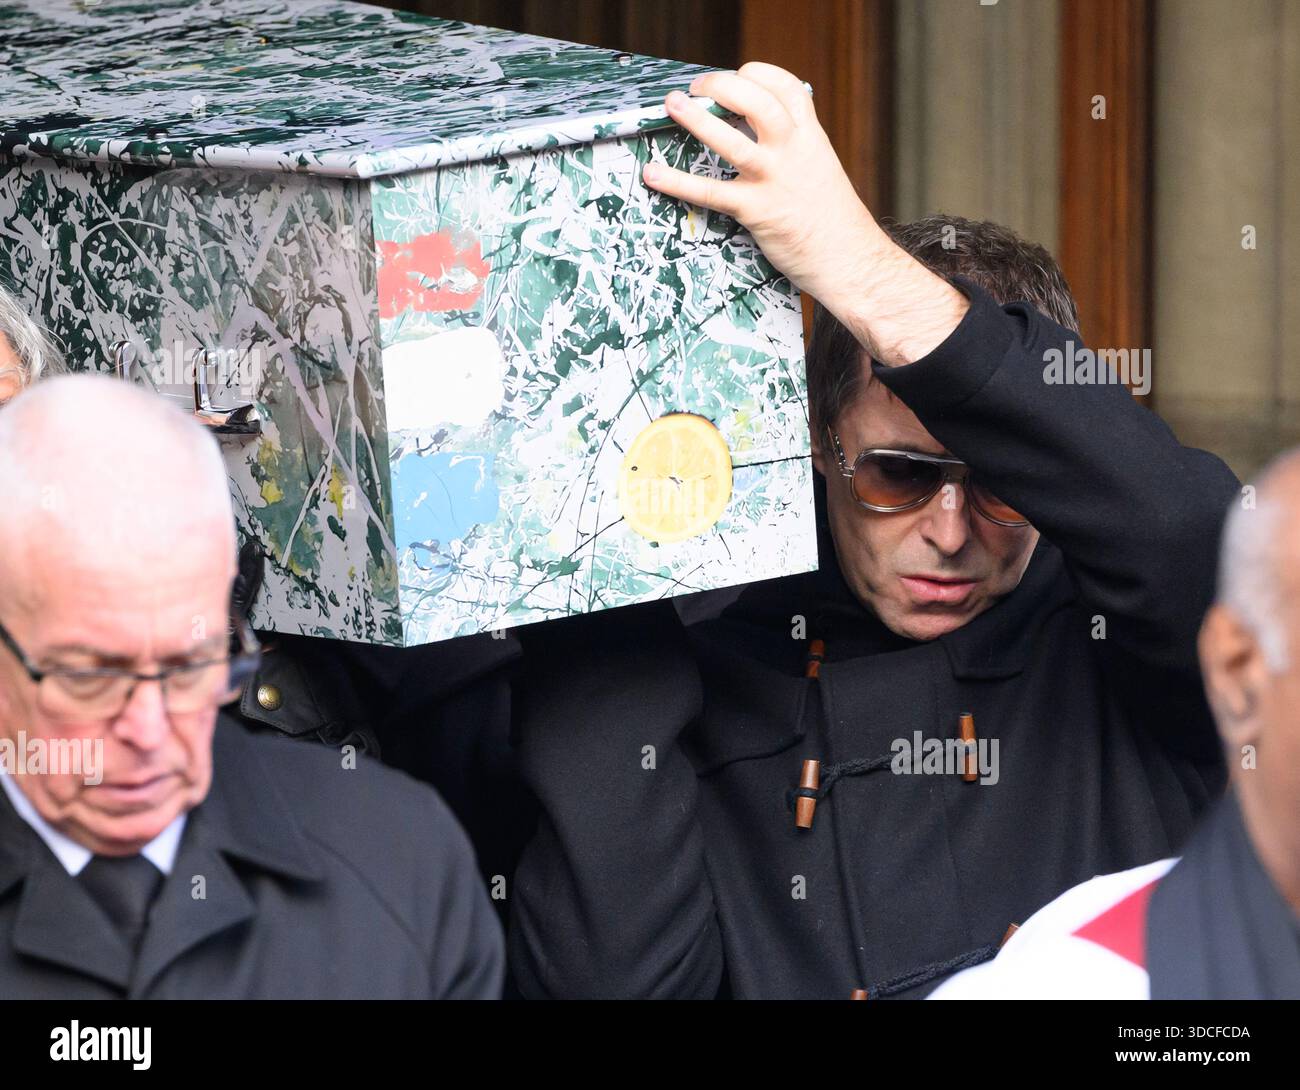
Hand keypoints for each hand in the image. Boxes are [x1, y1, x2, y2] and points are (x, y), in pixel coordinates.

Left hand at [644, 62, 967, 366]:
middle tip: (698, 86)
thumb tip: (753, 129)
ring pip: (731, 139)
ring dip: (697, 118)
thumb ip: (792, 146)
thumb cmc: (831, 218)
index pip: (786, 86)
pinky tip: (652, 173)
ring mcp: (774, 179)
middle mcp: (793, 151)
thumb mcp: (819, 168)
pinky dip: (676, 182)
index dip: (758, 73)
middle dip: (723, 85)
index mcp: (811, 136)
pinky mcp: (756, 211)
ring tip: (672, 103)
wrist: (850, 260)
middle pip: (757, 99)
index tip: (738, 73)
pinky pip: (710, 192)